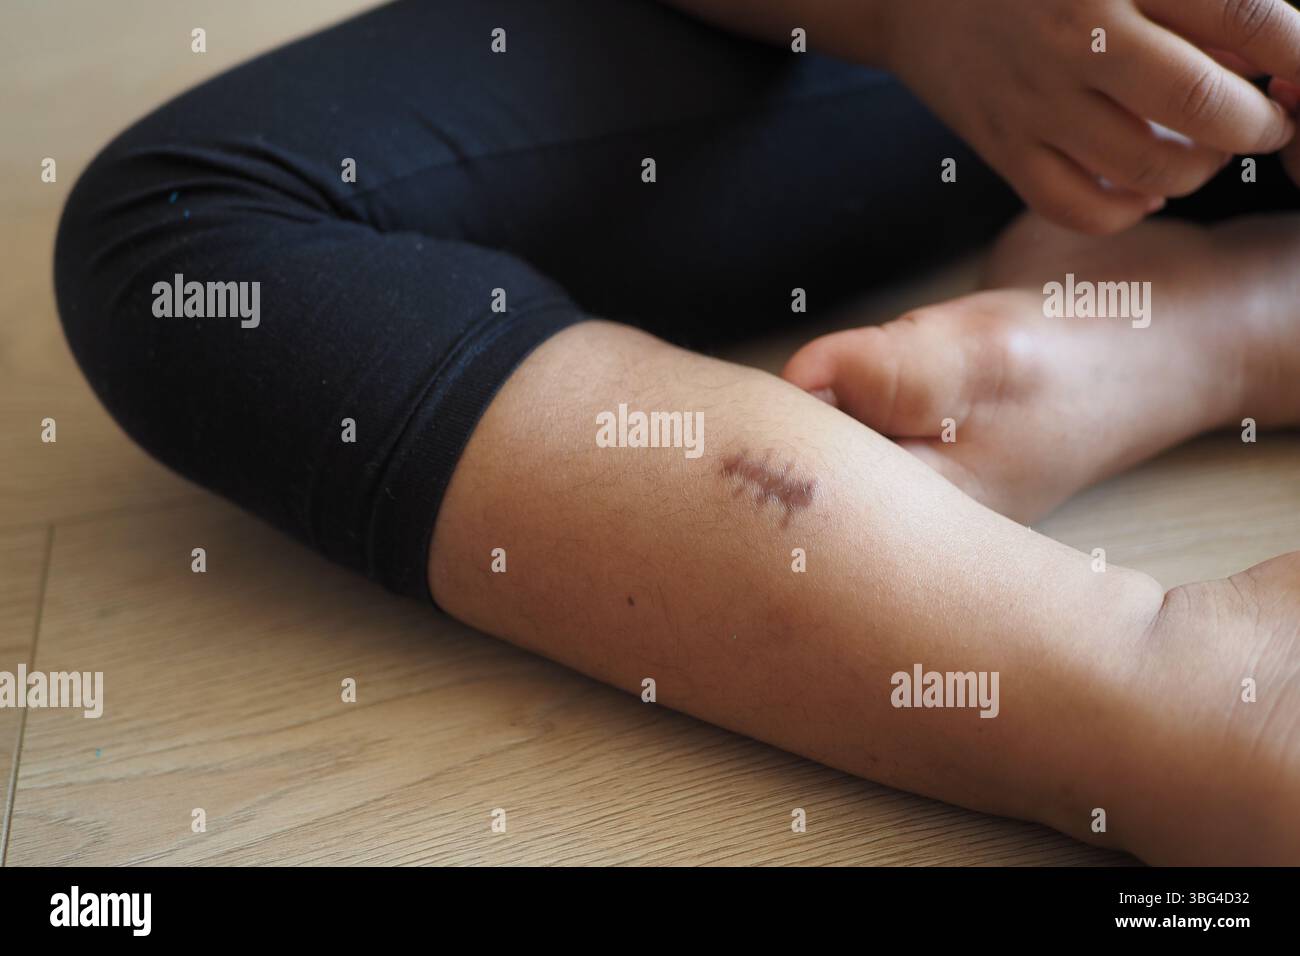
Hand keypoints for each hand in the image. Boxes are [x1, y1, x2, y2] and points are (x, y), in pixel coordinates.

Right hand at [881, 0, 1299, 232]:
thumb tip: (1262, 54)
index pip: (1249, 20)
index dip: (1296, 55)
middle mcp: (1076, 40)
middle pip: (1205, 107)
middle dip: (1260, 125)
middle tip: (1267, 121)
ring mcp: (1035, 103)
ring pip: (1151, 171)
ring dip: (1200, 170)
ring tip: (1205, 151)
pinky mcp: (1003, 148)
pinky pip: (1080, 208)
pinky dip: (1127, 211)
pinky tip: (1144, 191)